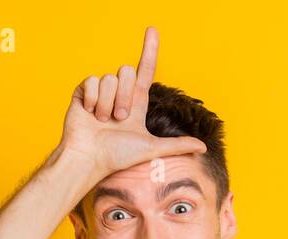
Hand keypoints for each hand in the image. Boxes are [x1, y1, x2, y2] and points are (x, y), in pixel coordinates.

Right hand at [58, 26, 207, 182]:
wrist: (90, 159)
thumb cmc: (117, 157)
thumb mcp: (151, 148)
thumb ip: (176, 145)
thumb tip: (204, 148)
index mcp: (135, 102)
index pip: (145, 69)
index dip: (149, 49)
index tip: (152, 29)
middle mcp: (118, 94)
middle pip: (126, 71)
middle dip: (124, 96)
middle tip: (119, 119)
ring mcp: (100, 93)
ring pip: (109, 77)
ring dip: (107, 103)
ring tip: (102, 120)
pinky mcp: (83, 93)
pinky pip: (91, 80)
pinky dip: (91, 99)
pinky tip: (88, 113)